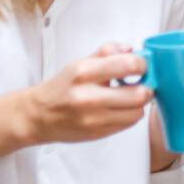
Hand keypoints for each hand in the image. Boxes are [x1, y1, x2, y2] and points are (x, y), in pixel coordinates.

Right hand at [21, 42, 152, 144]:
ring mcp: (94, 119)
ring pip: (138, 112)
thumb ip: (107, 52)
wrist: (37, 116)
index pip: (128, 65)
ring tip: (130, 97)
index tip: (141, 66)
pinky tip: (120, 108)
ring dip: (139, 103)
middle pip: (140, 94)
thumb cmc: (62, 87)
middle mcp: (89, 97)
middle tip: (142, 83)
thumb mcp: (80, 63)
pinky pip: (128, 124)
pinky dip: (130, 115)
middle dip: (146, 87)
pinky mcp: (97, 133)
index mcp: (84, 72)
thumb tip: (132, 49)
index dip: (143, 65)